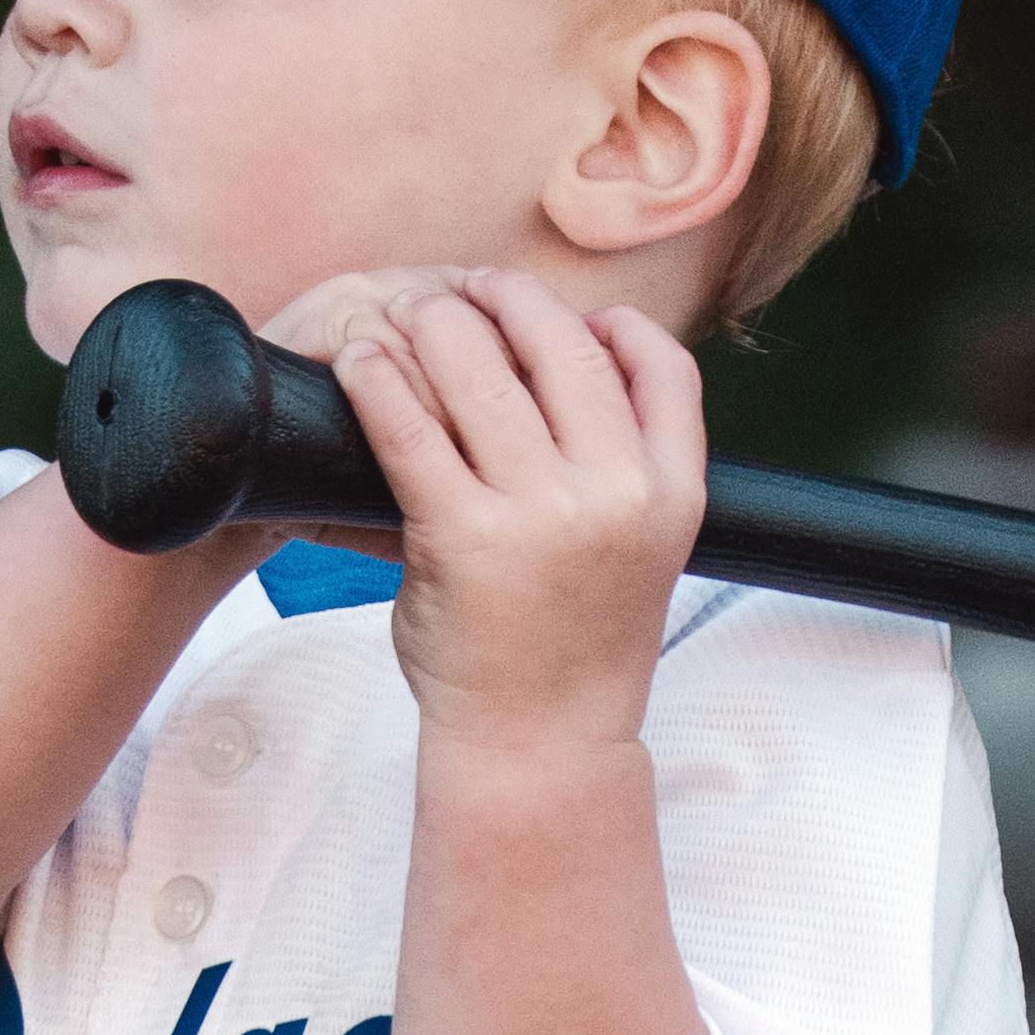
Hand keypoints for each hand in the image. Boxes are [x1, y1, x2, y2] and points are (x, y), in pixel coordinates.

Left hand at [274, 266, 705, 755]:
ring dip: (437, 322)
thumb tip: (578, 359)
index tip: (569, 316)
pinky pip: (411, 426)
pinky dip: (379, 378)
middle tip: (469, 290)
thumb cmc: (575, 644)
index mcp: (673, 492)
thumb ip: (625, 464)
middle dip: (508, 300)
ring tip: (410, 312)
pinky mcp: (462, 537)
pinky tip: (362, 359)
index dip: (612, 323)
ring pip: (482, 370)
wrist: (538, 745)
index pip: (662, 364)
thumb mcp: (640, 550)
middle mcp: (617, 494)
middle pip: (563, 347)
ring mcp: (541, 514)